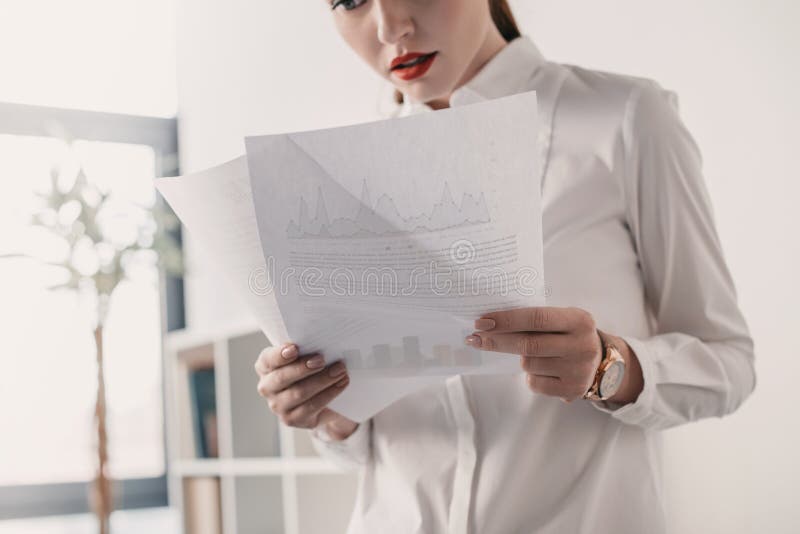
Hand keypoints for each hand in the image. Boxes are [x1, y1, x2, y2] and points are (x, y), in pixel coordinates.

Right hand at [254, 343, 358, 439]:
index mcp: (265, 367)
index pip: (268, 359)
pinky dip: (329, 393)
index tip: (294, 348)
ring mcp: (278, 406)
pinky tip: (341, 383)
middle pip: (282, 378)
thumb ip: (306, 349)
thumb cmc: (311, 370)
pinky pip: (311, 407)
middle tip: (322, 360)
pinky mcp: (292, 419)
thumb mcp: (305, 357)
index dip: (280, 355)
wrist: (321, 398)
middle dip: (303, 368)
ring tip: (340, 370)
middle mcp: (267, 387)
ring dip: (322, 380)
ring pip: (299, 393)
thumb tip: (323, 342)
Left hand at [465, 306, 606, 402]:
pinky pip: (535, 383)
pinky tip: (544, 370)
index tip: (481, 322)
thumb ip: (536, 320)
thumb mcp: (563, 319)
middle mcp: (581, 345)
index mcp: (579, 320)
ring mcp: (578, 370)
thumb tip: (490, 323)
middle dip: (497, 341)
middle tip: (474, 338)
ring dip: (521, 359)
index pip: (536, 318)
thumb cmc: (570, 335)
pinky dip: (531, 376)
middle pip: (528, 344)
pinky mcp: (572, 390)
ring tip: (535, 355)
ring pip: (528, 364)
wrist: (602, 363)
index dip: (506, 320)